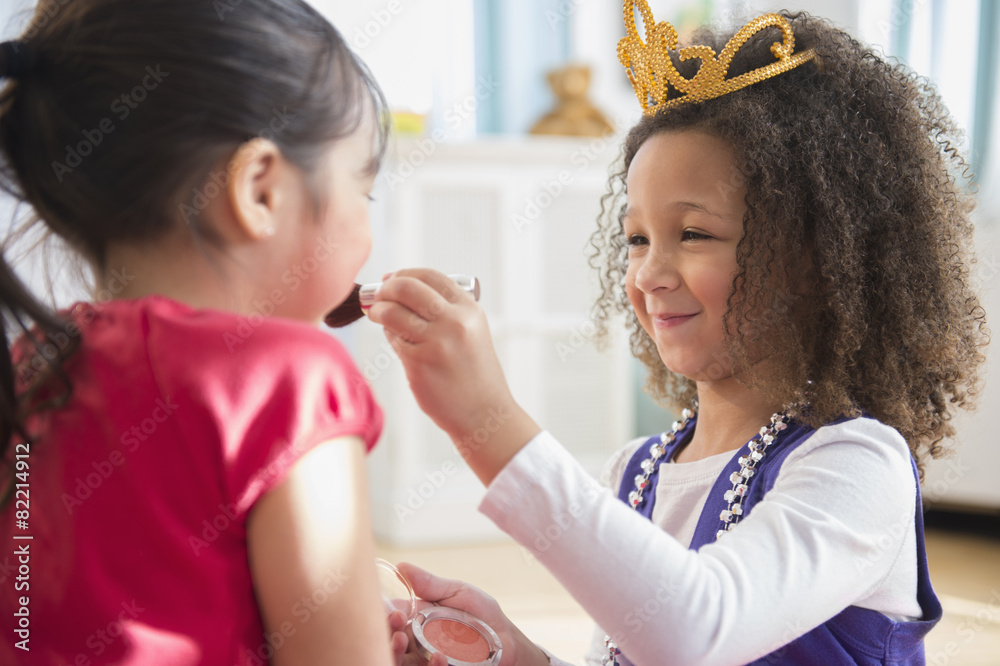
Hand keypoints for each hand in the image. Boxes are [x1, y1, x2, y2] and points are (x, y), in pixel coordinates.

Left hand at [367, 269, 540, 483]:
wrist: (483, 412)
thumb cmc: (474, 372)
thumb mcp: (471, 332)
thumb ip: (445, 310)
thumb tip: (400, 290)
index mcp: (469, 309)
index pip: (430, 276)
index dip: (405, 273)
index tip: (391, 278)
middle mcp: (454, 321)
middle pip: (406, 288)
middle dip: (386, 288)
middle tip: (378, 295)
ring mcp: (435, 342)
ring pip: (393, 313)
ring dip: (378, 311)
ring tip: (377, 314)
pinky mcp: (418, 362)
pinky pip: (393, 340)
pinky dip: (389, 336)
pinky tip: (395, 340)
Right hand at [393, 562, 550, 665]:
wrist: (507, 641)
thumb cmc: (481, 614)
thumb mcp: (457, 592)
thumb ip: (430, 584)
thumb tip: (401, 566)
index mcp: (415, 618)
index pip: (389, 617)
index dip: (382, 615)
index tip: (390, 611)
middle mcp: (415, 641)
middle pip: (389, 642)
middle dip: (386, 636)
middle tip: (395, 628)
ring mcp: (425, 660)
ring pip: (400, 662)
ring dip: (396, 654)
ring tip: (403, 640)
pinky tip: (439, 657)